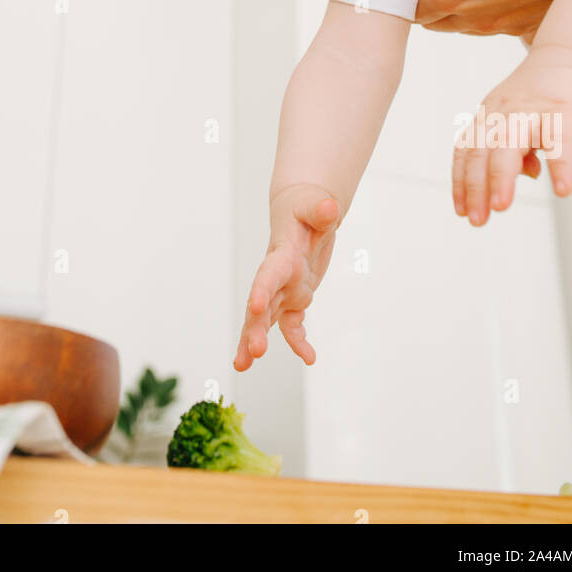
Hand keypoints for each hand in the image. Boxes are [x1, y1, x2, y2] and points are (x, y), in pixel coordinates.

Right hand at [233, 183, 340, 371]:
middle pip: (262, 304)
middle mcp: (278, 275)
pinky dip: (299, 342)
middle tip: (252, 354)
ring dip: (256, 340)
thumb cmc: (306, 207)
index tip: (254, 307)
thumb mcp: (314, 205)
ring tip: (243, 366)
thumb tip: (329, 209)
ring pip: (267, 319)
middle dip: (255, 329)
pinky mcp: (295, 298)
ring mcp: (284, 289)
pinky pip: (293, 324)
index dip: (261, 289)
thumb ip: (320, 210)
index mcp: (282, 254)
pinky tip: (309, 358)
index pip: (269, 273)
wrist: (301, 212)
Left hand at [453, 47, 571, 223]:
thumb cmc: (544, 94)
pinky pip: (560, 140)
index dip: (462, 181)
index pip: (467, 150)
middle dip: (476, 186)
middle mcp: (505, 113)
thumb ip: (517, 147)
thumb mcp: (520, 119)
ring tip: (501, 207)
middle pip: (483, 150)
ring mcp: (534, 110)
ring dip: (503, 177)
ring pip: (511, 144)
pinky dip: (560, 165)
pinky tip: (561, 189)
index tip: (462, 210)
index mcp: (490, 116)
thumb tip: (526, 174)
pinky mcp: (565, 110)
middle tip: (477, 220)